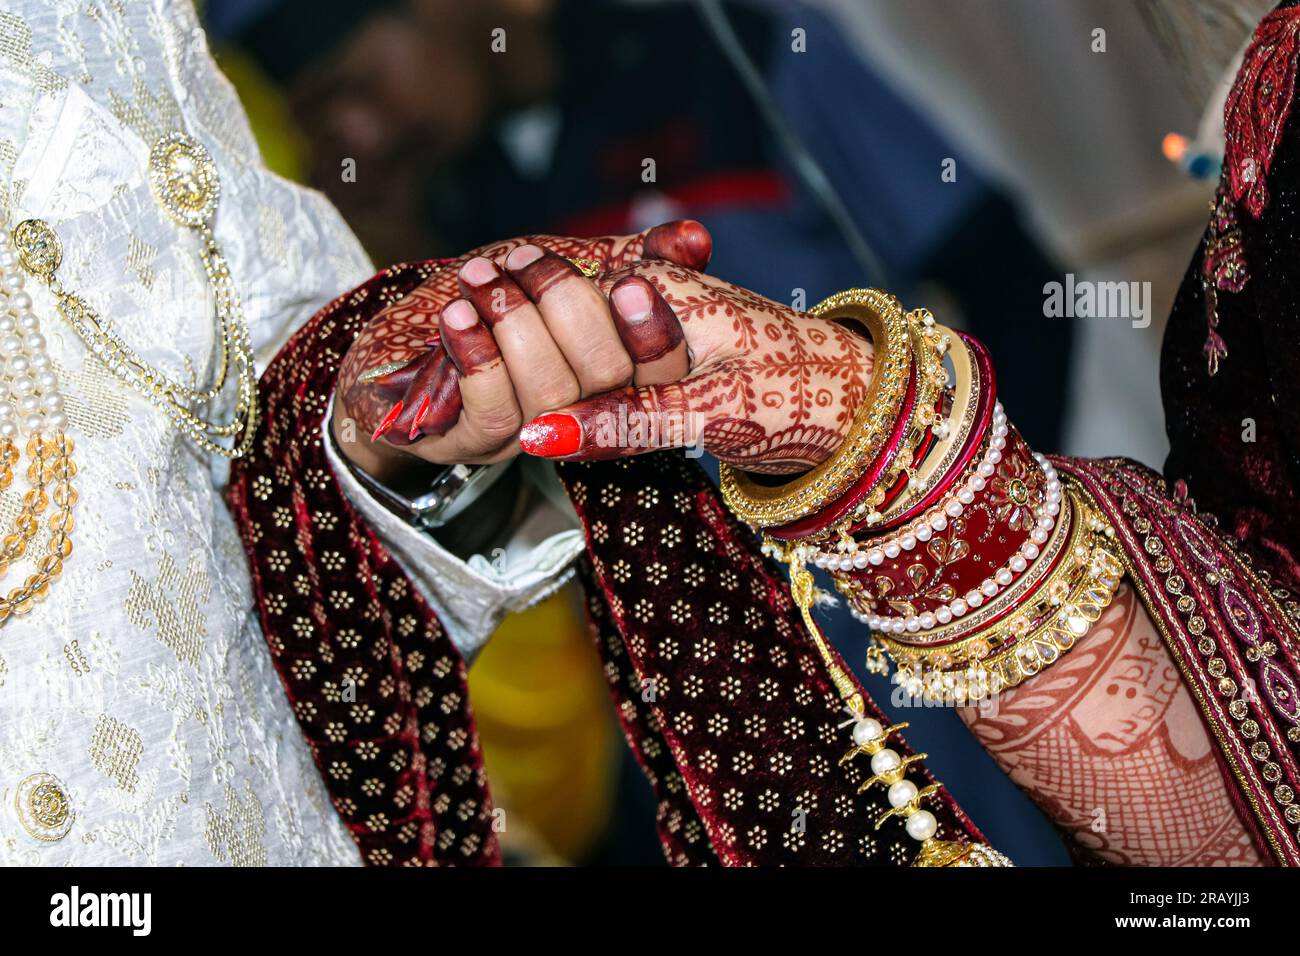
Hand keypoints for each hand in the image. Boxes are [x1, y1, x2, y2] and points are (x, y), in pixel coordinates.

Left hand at [334, 220, 711, 479]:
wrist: (396, 343)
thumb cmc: (489, 301)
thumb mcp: (562, 268)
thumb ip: (626, 256)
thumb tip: (694, 238)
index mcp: (616, 377)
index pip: (662, 371)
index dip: (652, 332)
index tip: (627, 282)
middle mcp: (583, 416)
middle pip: (607, 376)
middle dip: (567, 305)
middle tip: (525, 258)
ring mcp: (529, 435)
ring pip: (551, 391)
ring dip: (513, 321)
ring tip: (482, 278)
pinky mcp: (473, 444)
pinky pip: (494, 413)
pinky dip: (477, 355)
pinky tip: (458, 316)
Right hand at [516, 262, 874, 474]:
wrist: (862, 401)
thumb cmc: (800, 392)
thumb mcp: (712, 411)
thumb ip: (628, 420)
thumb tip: (538, 436)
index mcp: (652, 290)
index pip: (552, 304)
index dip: (510, 335)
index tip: (478, 360)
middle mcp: (646, 297)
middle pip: (554, 323)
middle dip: (520, 352)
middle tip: (484, 373)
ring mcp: (652, 327)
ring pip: (575, 349)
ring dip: (547, 376)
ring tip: (512, 394)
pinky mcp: (663, 359)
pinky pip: (602, 371)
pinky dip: (581, 393)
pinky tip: (558, 416)